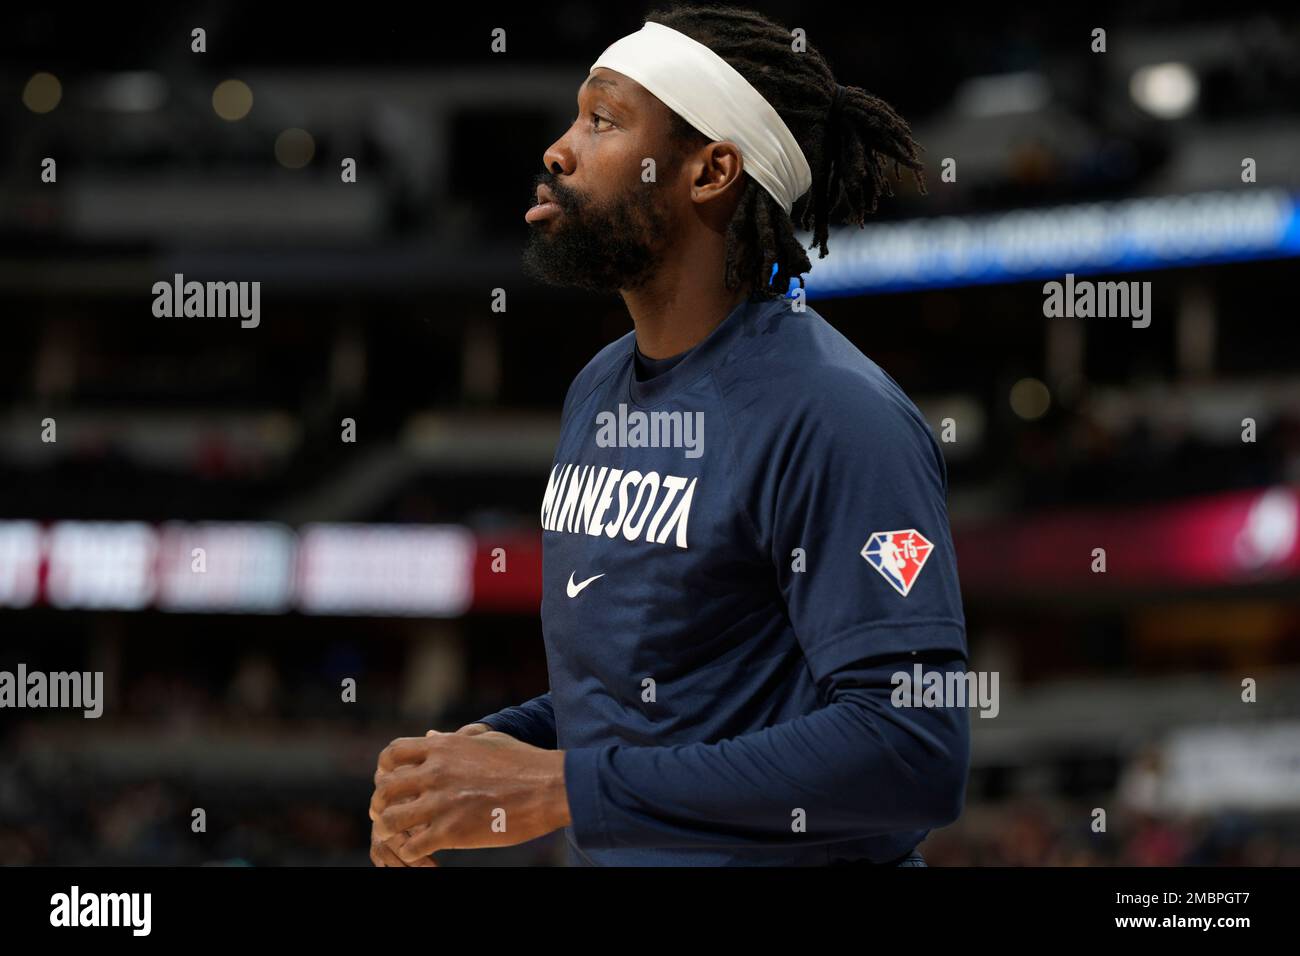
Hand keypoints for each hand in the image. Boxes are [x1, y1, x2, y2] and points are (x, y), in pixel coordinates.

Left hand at [370, 729, 568, 863]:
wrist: (549, 787)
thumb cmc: (524, 762)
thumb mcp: (488, 740)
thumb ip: (456, 739)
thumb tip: (430, 736)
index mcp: (444, 747)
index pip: (393, 753)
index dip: (385, 769)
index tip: (388, 781)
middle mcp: (436, 772)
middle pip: (386, 788)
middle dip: (380, 803)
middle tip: (384, 814)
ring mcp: (441, 802)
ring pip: (391, 819)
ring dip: (389, 830)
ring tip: (396, 837)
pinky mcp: (451, 831)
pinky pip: (413, 845)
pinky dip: (410, 852)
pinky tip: (420, 852)